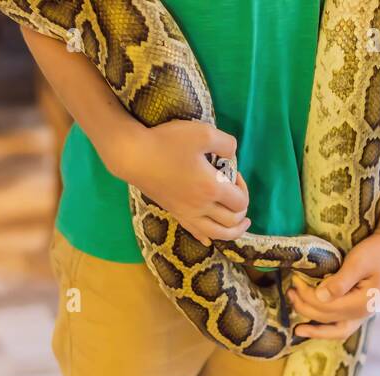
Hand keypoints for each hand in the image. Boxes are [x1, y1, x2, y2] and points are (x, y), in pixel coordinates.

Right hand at [107, 120, 250, 245]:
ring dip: (233, 231)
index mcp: (212, 188)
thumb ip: (226, 143)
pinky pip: (195, 233)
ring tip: (240, 225)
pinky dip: (207, 238)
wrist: (135, 157)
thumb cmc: (167, 143)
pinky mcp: (175, 214)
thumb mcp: (203, 132)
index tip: (235, 174)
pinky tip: (209, 239)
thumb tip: (233, 155)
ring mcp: (187, 214)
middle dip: (242, 211)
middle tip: (238, 195)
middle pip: (232, 222)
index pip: (240, 201)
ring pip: (217, 234)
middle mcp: (202, 207)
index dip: (244, 189)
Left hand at [287, 226, 379, 339]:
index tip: (294, 279)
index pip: (325, 306)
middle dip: (304, 305)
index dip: (306, 295)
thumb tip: (319, 297)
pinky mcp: (359, 309)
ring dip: (312, 325)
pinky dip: (324, 330)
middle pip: (325, 317)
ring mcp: (362, 314)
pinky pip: (339, 327)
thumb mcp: (359, 262)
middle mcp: (362, 314)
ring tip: (295, 317)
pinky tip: (309, 328)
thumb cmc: (379, 250)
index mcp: (361, 304)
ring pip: (333, 330)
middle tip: (290, 290)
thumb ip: (340, 281)